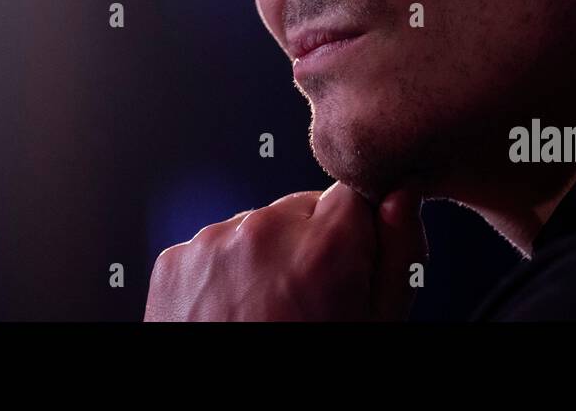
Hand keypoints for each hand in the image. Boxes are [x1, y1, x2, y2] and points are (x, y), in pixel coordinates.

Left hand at [143, 182, 426, 320]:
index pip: (351, 194)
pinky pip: (214, 248)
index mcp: (324, 249)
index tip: (346, 270)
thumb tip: (401, 195)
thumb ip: (397, 254)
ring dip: (264, 259)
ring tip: (265, 315)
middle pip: (300, 210)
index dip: (355, 234)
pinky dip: (223, 274)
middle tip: (303, 305)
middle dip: (307, 245)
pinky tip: (232, 315)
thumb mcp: (375, 327)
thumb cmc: (310, 381)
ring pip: (256, 228)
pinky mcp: (175, 260)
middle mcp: (264, 233)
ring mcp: (212, 243)